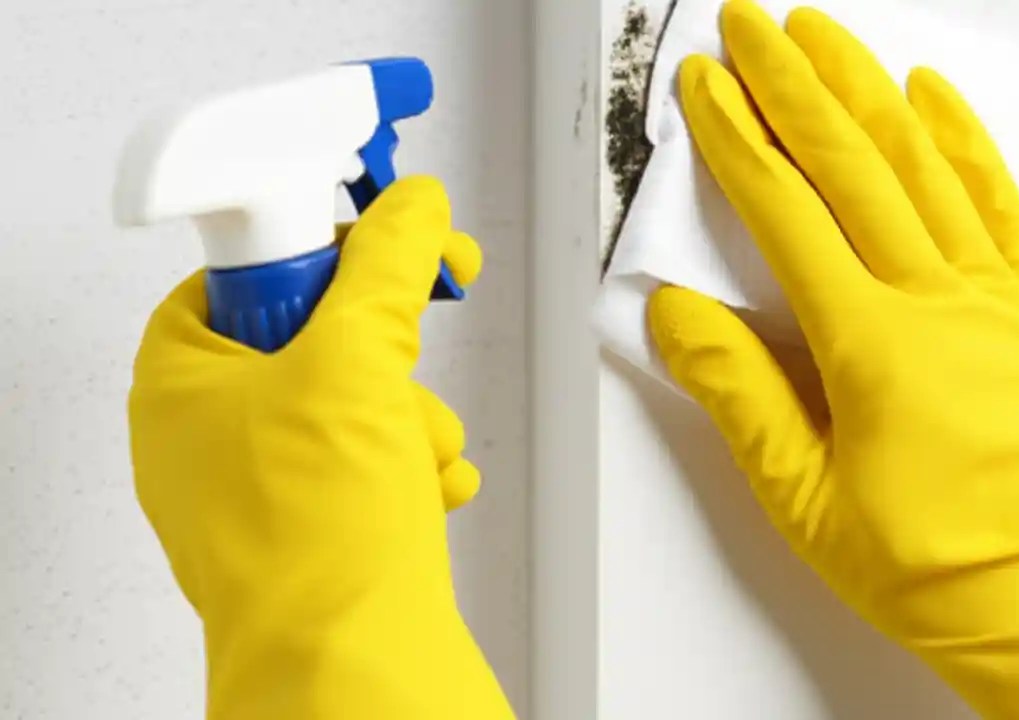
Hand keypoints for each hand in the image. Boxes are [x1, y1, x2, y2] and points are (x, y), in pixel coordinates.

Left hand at [129, 177, 512, 718]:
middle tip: (404, 355)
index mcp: (179, 385)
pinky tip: (424, 489)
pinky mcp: (310, 531)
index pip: (239, 277)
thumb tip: (412, 210)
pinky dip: (407, 470)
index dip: (313, 256)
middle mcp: (207, 439)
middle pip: (311, 341)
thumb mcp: (356, 362)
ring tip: (411, 454)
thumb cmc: (316, 536)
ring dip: (406, 421)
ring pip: (351, 407)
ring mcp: (258, 491)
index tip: (372, 250)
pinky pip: (366, 468)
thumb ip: (388, 267)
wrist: (354, 659)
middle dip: (384, 358)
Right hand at [650, 1, 1018, 715]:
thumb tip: (676, 314)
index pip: (786, 214)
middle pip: (851, 163)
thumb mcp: (799, 496)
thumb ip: (736, 393)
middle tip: (749, 26)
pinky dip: (966, 139)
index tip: (703, 90)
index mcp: (868, 344)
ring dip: (865, 89)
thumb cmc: (920, 559)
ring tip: (820, 33)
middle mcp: (934, 299)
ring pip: (921, 165)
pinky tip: (932, 91)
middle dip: (791, 84)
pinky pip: (998, 203)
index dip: (737, 143)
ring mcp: (991, 295)